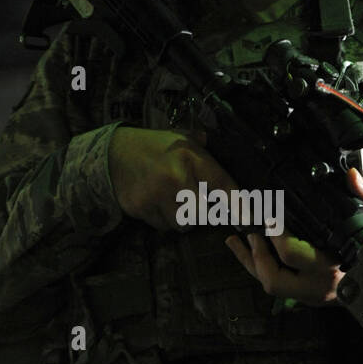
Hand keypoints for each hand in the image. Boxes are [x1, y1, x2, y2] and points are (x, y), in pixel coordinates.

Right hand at [108, 126, 241, 231]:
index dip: (238, 206)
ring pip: (182, 223)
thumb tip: (223, 153)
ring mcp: (156, 195)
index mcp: (190, 157)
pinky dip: (162, 218)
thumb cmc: (154, 146)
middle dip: (203, 213)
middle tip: (196, 203)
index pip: (222, 185)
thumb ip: (203, 148)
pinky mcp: (141, 208)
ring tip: (172, 199)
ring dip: (181, 217)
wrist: (113, 152)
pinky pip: (161, 225)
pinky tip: (155, 202)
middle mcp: (175, 177)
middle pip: (202, 214)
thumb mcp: (181, 138)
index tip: (249, 222)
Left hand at [225, 166, 362, 306]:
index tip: (270, 216)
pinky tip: (238, 246)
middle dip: (258, 254)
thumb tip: (350, 175)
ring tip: (238, 238)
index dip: (276, 235)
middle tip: (253, 231)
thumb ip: (362, 194)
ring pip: (269, 284)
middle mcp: (317, 285)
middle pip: (275, 279)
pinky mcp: (300, 296)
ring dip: (250, 260)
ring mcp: (307, 295)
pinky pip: (271, 284)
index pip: (294, 255)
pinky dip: (253, 265)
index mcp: (332, 266)